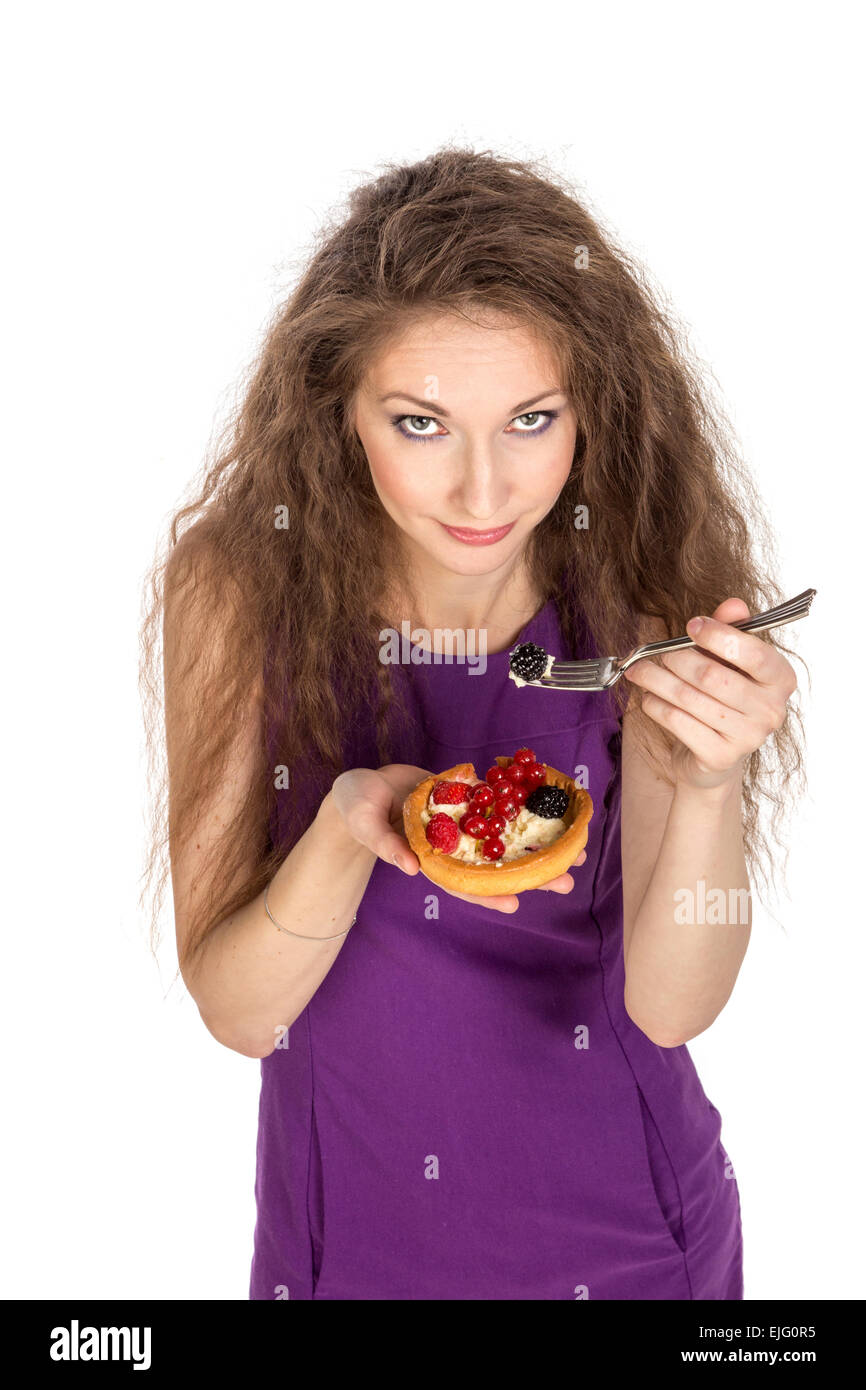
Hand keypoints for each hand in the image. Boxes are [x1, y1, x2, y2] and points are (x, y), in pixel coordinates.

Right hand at [330, 764, 585, 915]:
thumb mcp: (364, 824)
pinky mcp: (465, 799)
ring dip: (538, 843)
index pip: (462, 884)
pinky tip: (550, 808)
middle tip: (568, 882)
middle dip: (531, 874)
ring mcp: (462, 824)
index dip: (487, 895)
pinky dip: (523, 807)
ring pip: (506, 837)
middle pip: (496, 865)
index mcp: (430, 859)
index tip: (516, 904)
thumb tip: (412, 869)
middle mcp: (453, 846)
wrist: (361, 786)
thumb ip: (385, 845)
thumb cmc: (355, 808)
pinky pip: (498, 805)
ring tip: (575, 849)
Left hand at [623, 597, 797, 791]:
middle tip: (654, 652)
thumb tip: (733, 605)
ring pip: (689, 697)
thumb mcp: (728, 659)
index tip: (691, 625)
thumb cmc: (723, 696)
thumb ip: (730, 630)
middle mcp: (771, 710)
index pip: (755, 653)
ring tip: (639, 670)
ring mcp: (748, 737)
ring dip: (656, 679)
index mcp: (781, 679)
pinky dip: (656, 705)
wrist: (714, 754)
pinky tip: (648, 696)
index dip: (719, 636)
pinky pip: (678, 721)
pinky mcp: (720, 756)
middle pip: (712, 676)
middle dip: (676, 658)